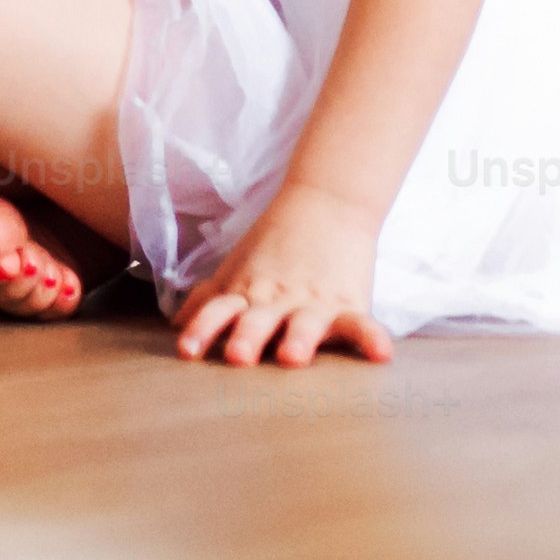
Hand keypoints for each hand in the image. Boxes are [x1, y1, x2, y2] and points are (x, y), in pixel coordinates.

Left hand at [174, 191, 395, 368]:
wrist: (327, 202)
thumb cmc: (276, 244)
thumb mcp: (238, 269)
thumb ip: (210, 298)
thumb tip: (177, 324)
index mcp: (247, 292)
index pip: (218, 310)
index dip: (203, 328)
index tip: (187, 351)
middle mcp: (277, 300)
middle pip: (257, 318)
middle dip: (248, 337)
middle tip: (238, 357)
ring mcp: (313, 302)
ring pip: (304, 324)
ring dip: (299, 339)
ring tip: (293, 356)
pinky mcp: (349, 303)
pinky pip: (361, 325)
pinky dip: (371, 339)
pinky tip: (382, 355)